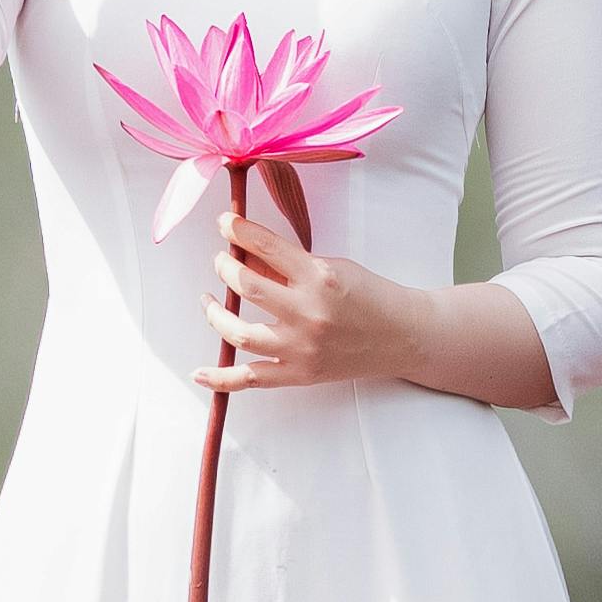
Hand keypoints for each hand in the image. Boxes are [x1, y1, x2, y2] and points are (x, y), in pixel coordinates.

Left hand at [211, 192, 418, 396]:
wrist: (403, 336)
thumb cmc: (370, 297)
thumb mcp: (333, 267)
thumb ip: (290, 265)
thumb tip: (247, 256)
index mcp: (319, 277)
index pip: (267, 247)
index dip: (238, 230)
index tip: (223, 222)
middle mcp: (308, 313)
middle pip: (247, 287)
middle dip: (225, 268)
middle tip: (221, 261)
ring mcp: (301, 348)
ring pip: (239, 333)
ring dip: (215, 314)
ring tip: (209, 301)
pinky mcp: (300, 375)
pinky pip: (250, 379)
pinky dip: (221, 379)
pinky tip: (198, 372)